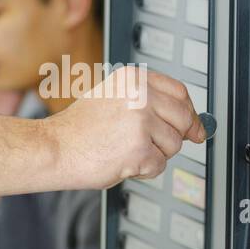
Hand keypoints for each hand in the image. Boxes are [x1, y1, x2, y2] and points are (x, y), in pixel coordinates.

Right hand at [43, 66, 204, 190]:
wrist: (55, 147)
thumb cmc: (79, 128)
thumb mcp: (112, 97)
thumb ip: (148, 102)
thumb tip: (191, 122)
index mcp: (133, 78)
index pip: (180, 92)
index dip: (189, 112)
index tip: (193, 125)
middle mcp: (139, 95)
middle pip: (184, 118)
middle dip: (175, 136)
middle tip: (155, 144)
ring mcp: (141, 121)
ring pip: (174, 144)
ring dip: (155, 154)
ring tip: (126, 149)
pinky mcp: (140, 149)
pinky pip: (160, 165)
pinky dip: (144, 169)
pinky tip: (123, 161)